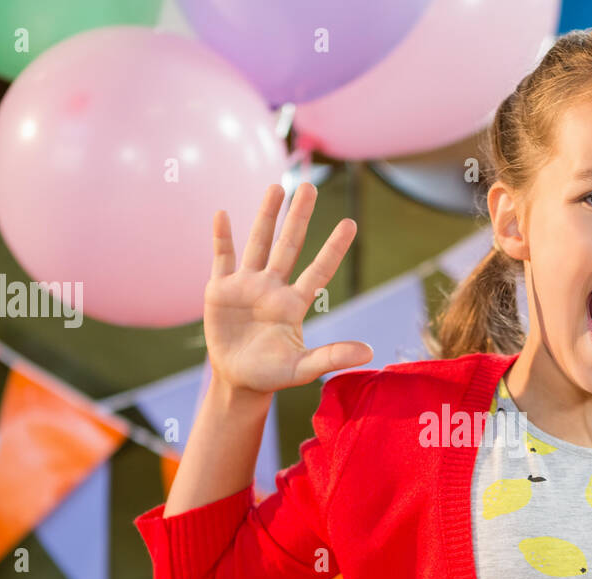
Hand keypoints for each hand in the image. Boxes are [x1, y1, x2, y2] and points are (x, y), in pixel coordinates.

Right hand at [204, 181, 371, 394]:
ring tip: (277, 187)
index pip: (318, 270)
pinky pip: (222, 258)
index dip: (333, 248)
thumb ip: (332, 357)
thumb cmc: (272, 373)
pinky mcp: (220, 289)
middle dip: (299, 216)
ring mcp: (247, 285)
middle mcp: (273, 287)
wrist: (238, 379)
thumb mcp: (303, 368)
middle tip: (310, 185)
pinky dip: (221, 237)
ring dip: (266, 216)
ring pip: (258, 243)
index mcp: (294, 303)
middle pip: (289, 245)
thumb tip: (370, 353)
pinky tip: (222, 214)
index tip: (350, 223)